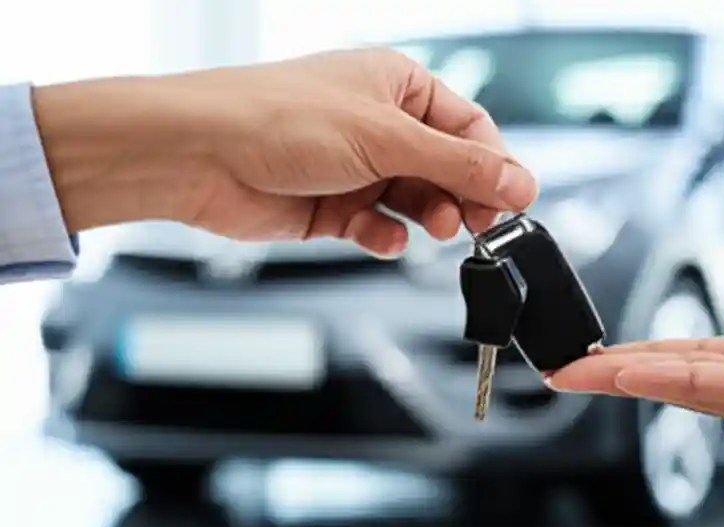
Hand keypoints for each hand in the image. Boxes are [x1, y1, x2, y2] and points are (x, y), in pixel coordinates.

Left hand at [31, 48, 537, 255]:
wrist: (198, 155)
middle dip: (464, 197)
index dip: (495, 165)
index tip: (515, 200)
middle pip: (448, 169)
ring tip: (434, 227)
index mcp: (398, 85)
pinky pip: (378, 227)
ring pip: (416, 201)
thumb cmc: (276, 118)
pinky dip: (386, 236)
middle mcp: (379, 123)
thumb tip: (518, 181)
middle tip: (478, 223)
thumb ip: (460, 166)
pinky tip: (383, 237)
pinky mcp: (332, 207)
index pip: (470, 128)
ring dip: (429, 218)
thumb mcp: (387, 138)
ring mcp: (355, 166)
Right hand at [550, 267, 723, 452]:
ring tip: (586, 373)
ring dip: (645, 379)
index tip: (603, 351)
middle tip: (564, 370)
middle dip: (628, 373)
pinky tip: (652, 373)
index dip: (655, 352)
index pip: (712, 352)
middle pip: (694, 375)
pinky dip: (695, 383)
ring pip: (707, 387)